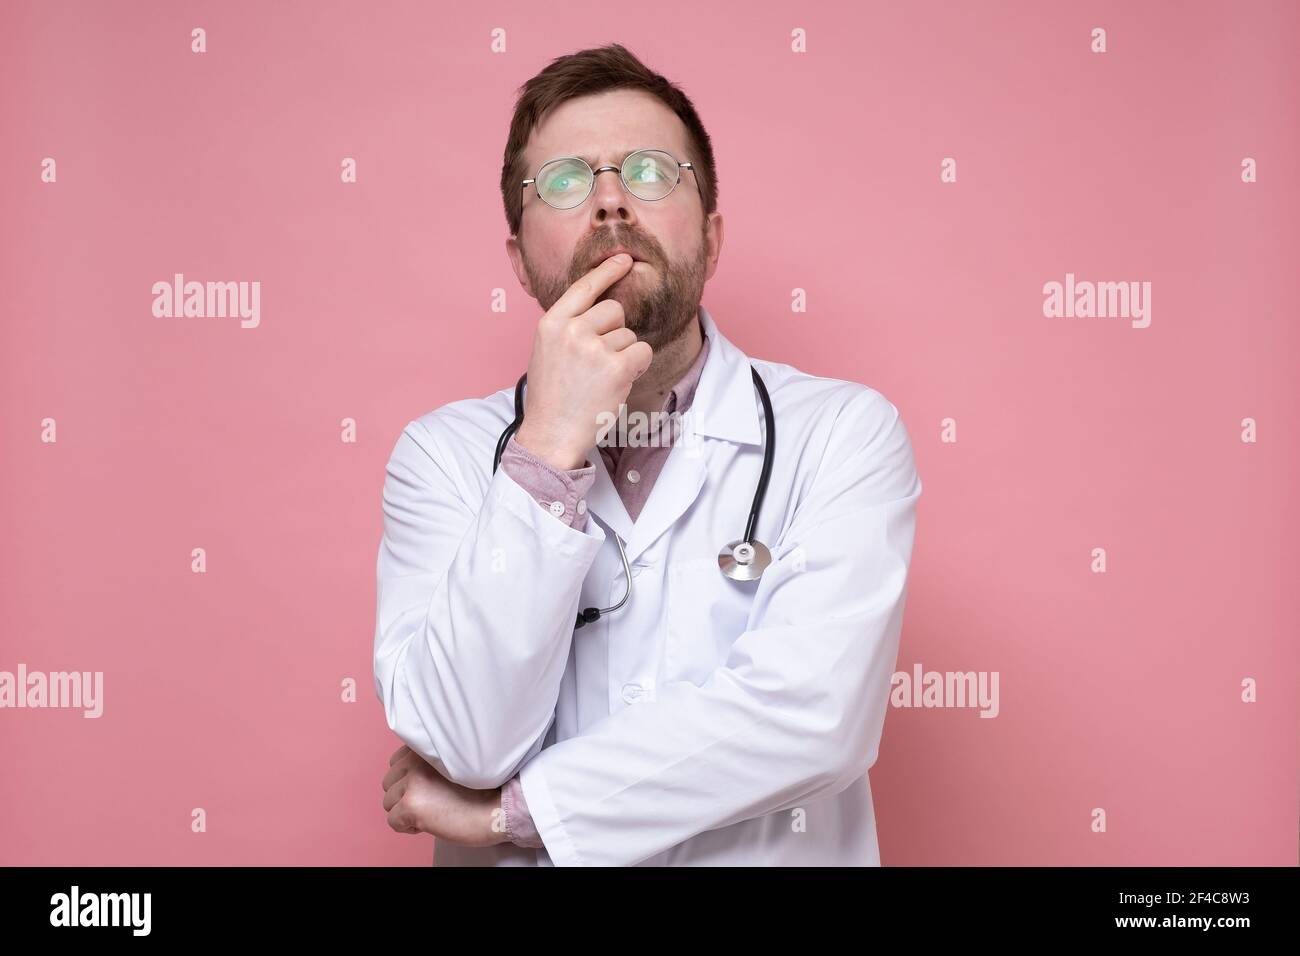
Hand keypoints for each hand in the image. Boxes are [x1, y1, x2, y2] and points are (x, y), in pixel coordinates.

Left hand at [381, 744, 509, 845]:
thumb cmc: (486, 788)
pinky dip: (409, 827)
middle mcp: (416, 759)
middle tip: (434, 801)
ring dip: (407, 810)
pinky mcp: (411, 804)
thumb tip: (407, 777)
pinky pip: (393, 821)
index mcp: (427, 746)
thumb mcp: (455, 761)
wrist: (502, 807)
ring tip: (434, 811)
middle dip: (406, 795)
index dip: (412, 779)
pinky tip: (431, 823)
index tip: (432, 788)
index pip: (398, 762)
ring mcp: (412, 781)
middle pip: (389, 782)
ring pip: (388, 802)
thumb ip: (430, 762)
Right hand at [515, 253, 653, 469]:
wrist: (551, 435)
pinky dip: (638, 368)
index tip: (623, 259)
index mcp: (551, 324)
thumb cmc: (552, 397)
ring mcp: (593, 348)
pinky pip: (642, 353)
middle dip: (615, 333)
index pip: (584, 287)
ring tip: (600, 380)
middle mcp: (571, 331)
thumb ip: (569, 326)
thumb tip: (602, 306)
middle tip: (598, 363)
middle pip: (614, 311)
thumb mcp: (547, 351)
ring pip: (629, 335)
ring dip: (624, 356)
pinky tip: (618, 383)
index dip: (607, 271)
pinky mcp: (615, 367)